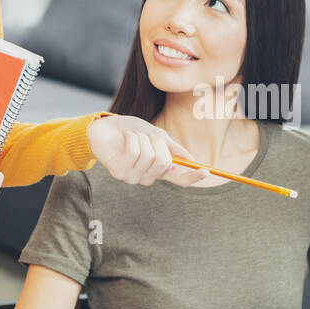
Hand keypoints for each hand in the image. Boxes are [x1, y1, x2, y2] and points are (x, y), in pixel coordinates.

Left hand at [87, 115, 209, 186]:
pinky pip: (135, 152)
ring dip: (143, 138)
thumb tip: (191, 159)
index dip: (193, 177)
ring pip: (150, 156)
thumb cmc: (130, 131)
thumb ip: (172, 148)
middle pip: (165, 163)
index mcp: (158, 170)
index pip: (179, 180)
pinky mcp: (119, 172)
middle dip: (158, 142)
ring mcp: (133, 177)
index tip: (205, 171)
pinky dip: (132, 138)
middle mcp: (147, 177)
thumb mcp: (155, 136)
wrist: (103, 128)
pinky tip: (125, 137)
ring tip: (133, 135)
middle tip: (147, 135)